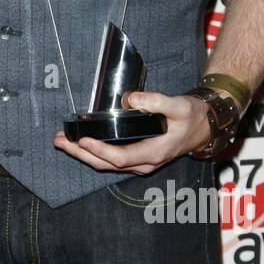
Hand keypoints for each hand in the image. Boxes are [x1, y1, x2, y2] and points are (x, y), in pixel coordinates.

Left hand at [52, 90, 212, 173]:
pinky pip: (111, 160)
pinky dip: (94, 153)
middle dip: (80, 153)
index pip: (120, 157)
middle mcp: (145, 162)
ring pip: (107, 165)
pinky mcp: (138, 157)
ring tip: (62, 141)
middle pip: (107, 164)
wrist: (204, 126)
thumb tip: (129, 98)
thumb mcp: (179, 105)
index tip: (81, 140)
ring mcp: (141, 163)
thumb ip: (156, 101)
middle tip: (59, 141)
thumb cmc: (193, 116)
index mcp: (155, 152)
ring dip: (83, 154)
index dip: (99, 150)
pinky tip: (80, 143)